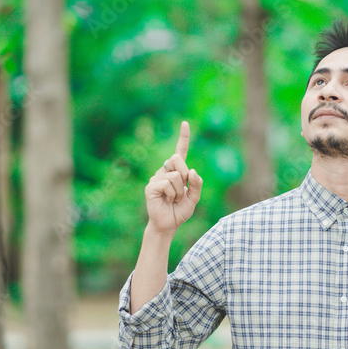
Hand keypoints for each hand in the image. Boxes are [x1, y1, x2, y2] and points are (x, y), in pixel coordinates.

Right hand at [144, 121, 202, 236]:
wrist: (168, 225)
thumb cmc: (180, 211)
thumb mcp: (194, 198)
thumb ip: (197, 184)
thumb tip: (193, 171)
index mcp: (176, 171)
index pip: (180, 151)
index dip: (183, 137)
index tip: (185, 123)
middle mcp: (165, 171)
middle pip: (177, 159)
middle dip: (185, 175)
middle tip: (181, 192)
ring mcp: (156, 178)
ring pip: (176, 175)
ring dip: (180, 191)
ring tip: (174, 199)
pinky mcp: (151, 186)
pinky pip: (168, 184)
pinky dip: (172, 195)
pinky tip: (167, 200)